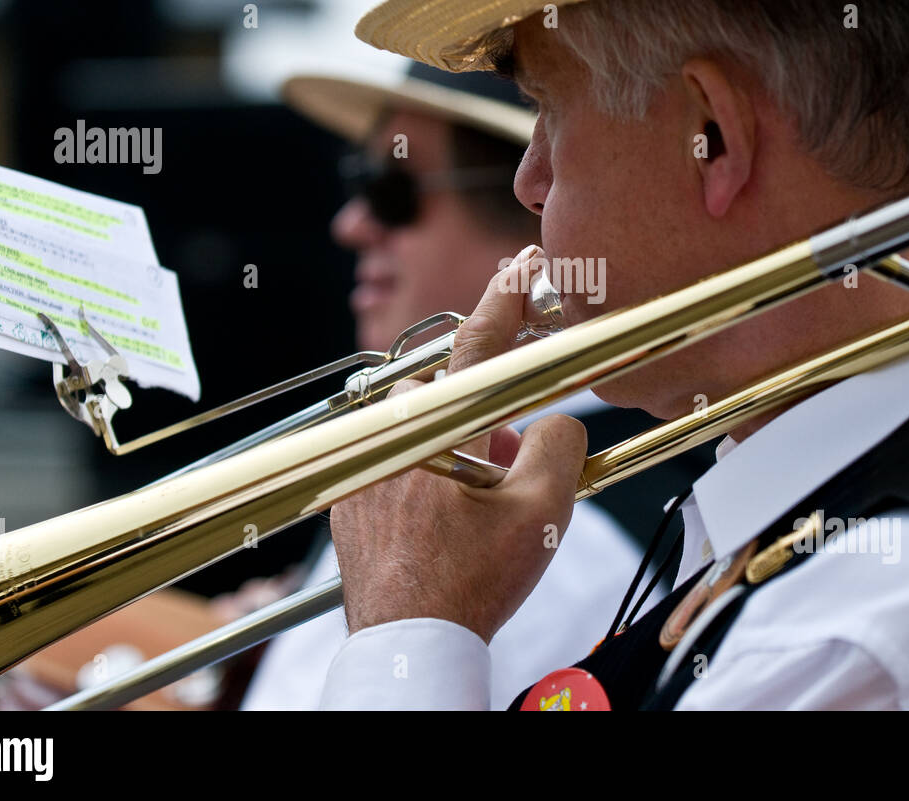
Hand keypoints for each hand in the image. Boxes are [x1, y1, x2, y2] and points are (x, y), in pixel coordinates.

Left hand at [328, 247, 585, 643]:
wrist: (408, 643)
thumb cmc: (471, 583)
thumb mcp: (543, 513)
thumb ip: (560, 445)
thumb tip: (557, 423)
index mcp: (441, 427)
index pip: (480, 343)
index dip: (508, 297)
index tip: (523, 266)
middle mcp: (392, 434)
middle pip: (456, 397)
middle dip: (491, 421)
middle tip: (515, 468)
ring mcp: (364, 465)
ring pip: (427, 432)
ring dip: (461, 454)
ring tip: (481, 512)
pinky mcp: (349, 496)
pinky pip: (397, 464)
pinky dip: (427, 480)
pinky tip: (444, 528)